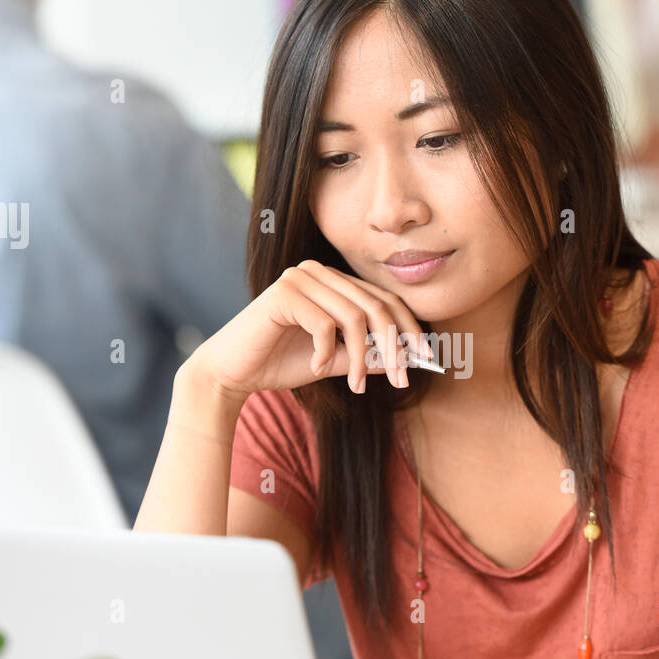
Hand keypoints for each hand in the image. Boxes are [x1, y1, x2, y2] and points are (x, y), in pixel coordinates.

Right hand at [179, 258, 433, 404]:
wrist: (232, 373)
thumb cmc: (281, 363)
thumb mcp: (335, 361)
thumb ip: (367, 355)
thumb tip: (408, 358)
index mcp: (332, 281)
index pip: (384, 299)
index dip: (409, 329)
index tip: (426, 360)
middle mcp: (318, 272)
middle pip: (375, 306)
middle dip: (393, 346)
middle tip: (402, 380)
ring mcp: (300, 278)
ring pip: (354, 316)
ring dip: (360, 358)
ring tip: (354, 386)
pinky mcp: (284, 293)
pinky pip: (325, 325)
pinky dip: (326, 353)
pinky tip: (315, 369)